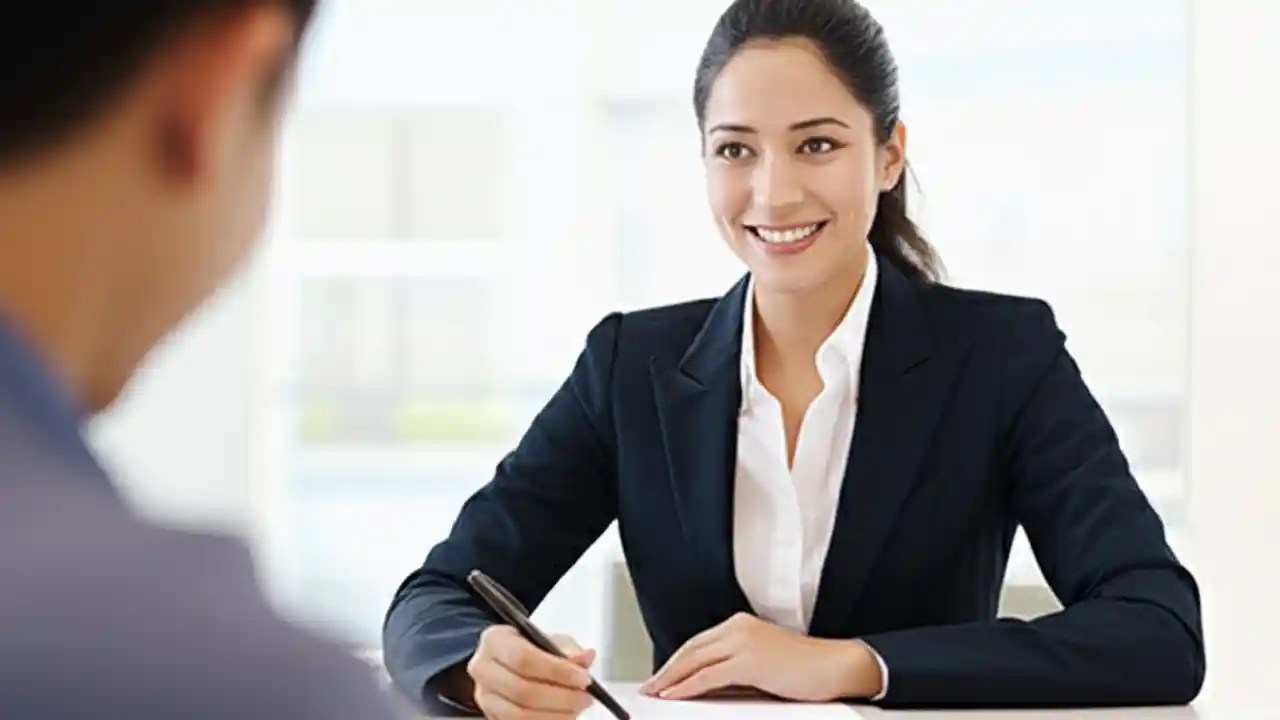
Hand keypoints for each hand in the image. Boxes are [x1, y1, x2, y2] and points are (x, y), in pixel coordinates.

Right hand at [466, 625, 596, 718]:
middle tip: (585, 697)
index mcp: (494, 641)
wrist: (506, 664)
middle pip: (522, 690)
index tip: (583, 677)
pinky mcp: (492, 716)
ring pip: (519, 714)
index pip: (524, 658)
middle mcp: (483, 669)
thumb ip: (567, 648)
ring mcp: (484, 697)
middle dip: (560, 697)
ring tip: (577, 708)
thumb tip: (585, 657)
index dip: (556, 671)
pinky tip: (563, 716)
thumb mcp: (548, 639)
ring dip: (555, 714)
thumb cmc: (528, 649)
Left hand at [639, 612, 881, 701]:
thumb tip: (706, 684)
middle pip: (691, 649)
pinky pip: (707, 675)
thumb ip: (734, 667)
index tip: (662, 675)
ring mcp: (742, 642)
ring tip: (655, 692)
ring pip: (694, 660)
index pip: (698, 642)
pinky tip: (674, 695)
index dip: (677, 660)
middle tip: (650, 685)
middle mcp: (738, 627)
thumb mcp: (762, 661)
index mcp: (740, 624)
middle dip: (668, 669)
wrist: (833, 666)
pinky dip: (687, 686)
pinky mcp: (748, 660)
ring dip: (671, 678)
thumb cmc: (804, 667)